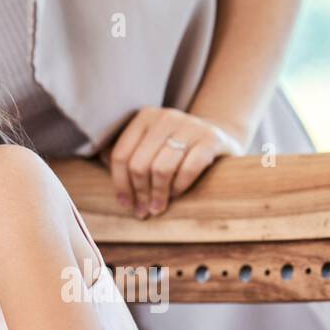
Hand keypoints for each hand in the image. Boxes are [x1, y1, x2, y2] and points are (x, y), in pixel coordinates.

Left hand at [102, 107, 243, 217]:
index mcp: (144, 117)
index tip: (125, 204)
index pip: (121, 155)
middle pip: (139, 164)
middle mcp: (165, 117)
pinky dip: (179, 187)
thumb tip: (108, 178)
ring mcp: (189, 126)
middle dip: (139, 193)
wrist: (221, 137)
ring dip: (157, 195)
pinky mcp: (210, 139)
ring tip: (157, 208)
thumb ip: (130, 157)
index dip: (120, 184)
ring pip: (161, 169)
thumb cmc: (177, 149)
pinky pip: (187, 169)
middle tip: (143, 212)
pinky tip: (177, 195)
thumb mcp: (152, 146)